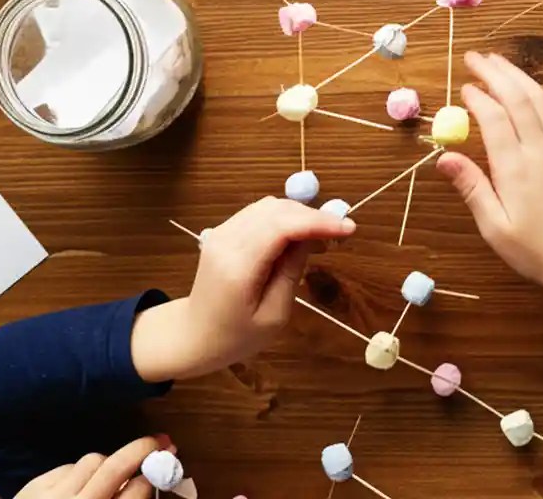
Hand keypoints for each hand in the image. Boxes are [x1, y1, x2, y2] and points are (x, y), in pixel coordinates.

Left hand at [15, 436, 169, 498]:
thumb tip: (145, 480)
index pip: (137, 490)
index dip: (154, 475)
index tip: (162, 466)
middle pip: (116, 466)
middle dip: (142, 449)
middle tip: (161, 441)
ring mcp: (52, 496)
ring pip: (92, 460)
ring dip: (106, 464)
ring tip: (108, 477)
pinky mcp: (33, 488)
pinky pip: (67, 467)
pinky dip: (78, 473)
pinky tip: (78, 486)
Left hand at [131, 198, 356, 381]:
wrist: (193, 336)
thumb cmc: (236, 337)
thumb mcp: (274, 316)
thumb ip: (292, 273)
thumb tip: (312, 238)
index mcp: (238, 267)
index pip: (282, 227)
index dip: (318, 222)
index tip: (349, 228)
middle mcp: (226, 241)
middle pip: (276, 209)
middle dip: (313, 216)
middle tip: (340, 235)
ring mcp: (221, 233)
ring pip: (269, 206)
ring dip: (300, 215)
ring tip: (322, 238)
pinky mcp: (223, 232)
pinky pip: (259, 213)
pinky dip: (284, 218)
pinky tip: (299, 236)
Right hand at [437, 52, 542, 355]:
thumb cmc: (538, 252)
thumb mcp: (496, 228)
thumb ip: (472, 188)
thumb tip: (444, 157)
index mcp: (516, 167)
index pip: (494, 118)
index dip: (478, 97)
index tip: (464, 86)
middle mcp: (542, 150)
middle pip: (518, 99)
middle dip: (496, 73)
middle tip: (477, 56)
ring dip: (521, 78)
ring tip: (502, 63)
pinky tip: (541, 93)